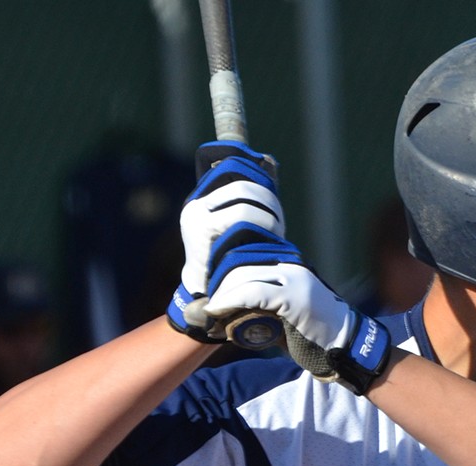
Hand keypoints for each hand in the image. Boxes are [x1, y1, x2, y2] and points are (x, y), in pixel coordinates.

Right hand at [167, 141, 286, 342]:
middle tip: (279, 221)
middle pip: (242, 181)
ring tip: (277, 232)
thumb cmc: (232, 261)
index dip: (258, 174)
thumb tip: (269, 161)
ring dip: (269, 214)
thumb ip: (249, 200)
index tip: (273, 194)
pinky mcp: (202, 230)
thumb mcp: (241, 227)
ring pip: (244, 198)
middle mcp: (196, 203)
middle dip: (268, 199)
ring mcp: (196, 215)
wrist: (211, 295)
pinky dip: (263, 224)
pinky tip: (271, 239)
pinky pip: (241, 216)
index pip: (232, 166)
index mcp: (203, 198)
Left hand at [206, 251, 391, 394]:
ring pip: (241, 275)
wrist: (347, 348)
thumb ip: (259, 305)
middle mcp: (291, 265)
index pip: (246, 254)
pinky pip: (251, 293)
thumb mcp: (284, 312)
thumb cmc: (314, 335)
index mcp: (289, 264)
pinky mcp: (293, 296)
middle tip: (202, 302)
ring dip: (219, 293)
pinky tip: (216, 311)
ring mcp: (294, 278)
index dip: (222, 269)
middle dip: (217, 281)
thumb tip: (225, 310)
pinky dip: (229, 301)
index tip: (207, 289)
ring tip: (207, 310)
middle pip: (239, 261)